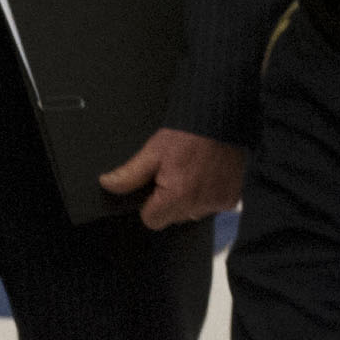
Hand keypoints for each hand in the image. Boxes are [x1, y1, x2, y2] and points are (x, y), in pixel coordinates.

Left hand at [96, 128, 246, 228]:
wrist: (220, 118)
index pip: (152, 220)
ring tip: (192, 171)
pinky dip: (207, 193)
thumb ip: (129, 174)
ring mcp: (218, 203)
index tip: (155, 186)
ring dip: (190, 198)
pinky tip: (206, 174)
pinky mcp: (231, 199)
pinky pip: (211, 206)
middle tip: (175, 173)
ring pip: (192, 213)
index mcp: (178, 196)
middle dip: (170, 200)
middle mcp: (200, 204)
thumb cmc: (188, 132)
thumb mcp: (152, 151)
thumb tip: (108, 184)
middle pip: (173, 218)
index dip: (149, 204)